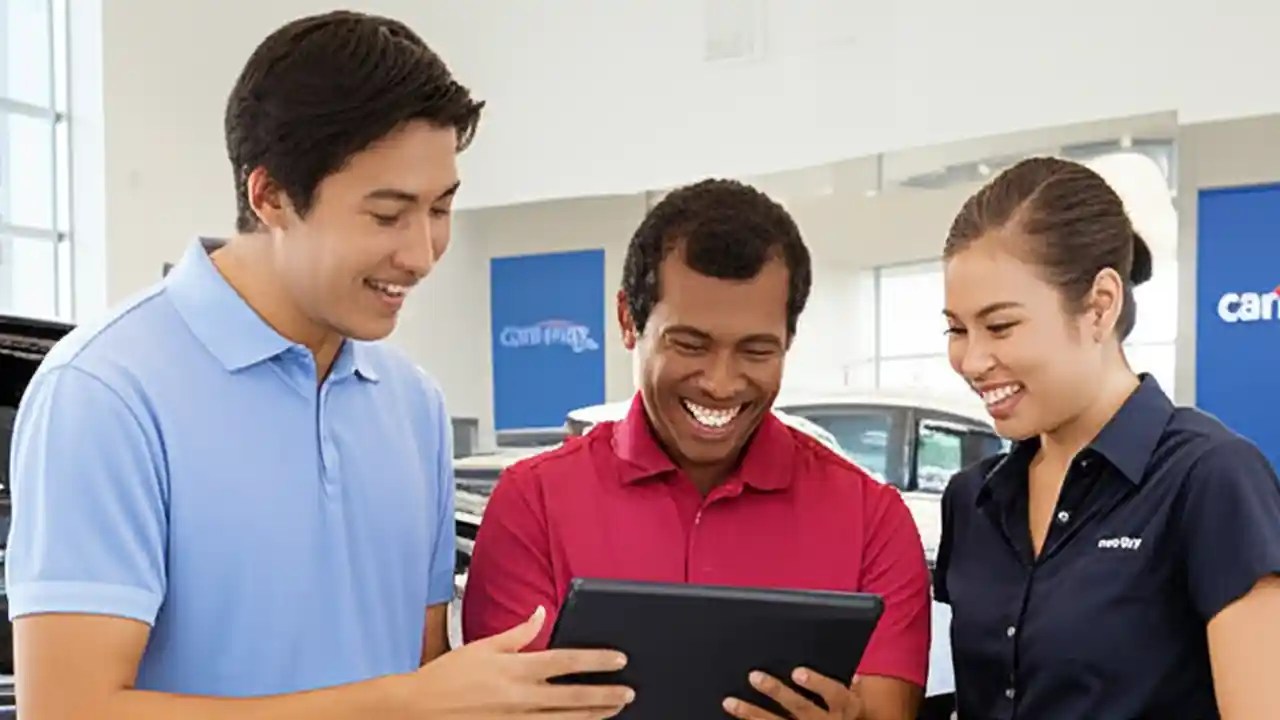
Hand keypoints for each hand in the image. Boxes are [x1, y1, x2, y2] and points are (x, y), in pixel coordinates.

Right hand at [407, 606, 635, 717]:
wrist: (419, 708)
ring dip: (593, 715)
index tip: (618, 660)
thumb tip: (541, 613)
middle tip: (629, 691)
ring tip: (615, 709)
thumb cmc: (448, 675)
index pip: (566, 662)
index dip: (597, 661)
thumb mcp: (483, 646)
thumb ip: (519, 632)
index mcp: (515, 669)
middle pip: (573, 697)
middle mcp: (519, 697)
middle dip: (605, 694)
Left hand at [723, 669, 862, 719]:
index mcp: (847, 707)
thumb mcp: (860, 697)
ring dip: (753, 714)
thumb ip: (853, 682)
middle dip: (777, 692)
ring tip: (730, 702)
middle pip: (801, 708)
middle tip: (754, 676)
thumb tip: (848, 666)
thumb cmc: (854, 712)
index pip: (834, 694)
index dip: (817, 683)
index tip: (798, 672)